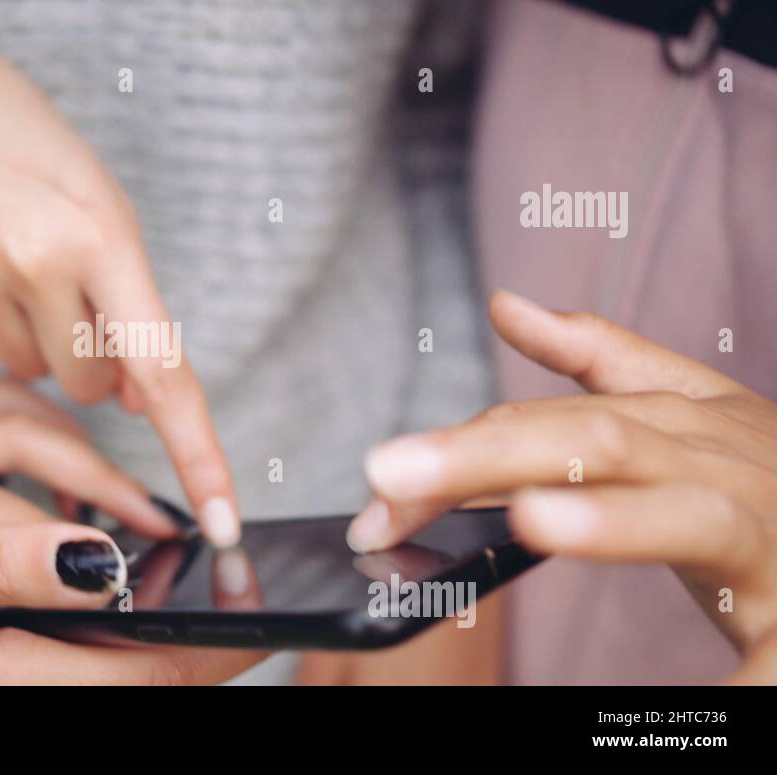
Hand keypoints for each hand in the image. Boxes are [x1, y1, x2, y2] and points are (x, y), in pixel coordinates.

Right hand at [0, 9, 238, 544]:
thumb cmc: (27, 147)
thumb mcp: (101, 204)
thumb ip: (129, 305)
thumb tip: (141, 402)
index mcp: (102, 232)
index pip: (162, 366)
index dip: (198, 452)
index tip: (224, 520)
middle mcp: (34, 255)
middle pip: (90, 385)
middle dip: (91, 355)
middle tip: (66, 283)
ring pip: (29, 374)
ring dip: (34, 336)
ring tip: (12, 256)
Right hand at [0, 519, 263, 683]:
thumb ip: (7, 561)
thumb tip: (107, 559)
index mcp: (8, 679)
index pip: (147, 677)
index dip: (220, 646)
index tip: (271, 608)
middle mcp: (14, 696)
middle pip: (140, 681)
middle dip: (202, 641)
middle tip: (248, 587)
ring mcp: (0, 691)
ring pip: (109, 674)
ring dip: (159, 636)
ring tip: (199, 582)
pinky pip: (71, 663)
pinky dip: (109, 633)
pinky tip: (116, 590)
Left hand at [348, 290, 776, 662]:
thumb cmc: (764, 485)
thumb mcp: (689, 414)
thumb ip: (602, 362)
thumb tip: (509, 305)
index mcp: (688, 422)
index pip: (554, 420)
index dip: (460, 446)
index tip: (377, 480)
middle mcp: (725, 464)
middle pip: (596, 443)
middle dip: (486, 456)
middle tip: (387, 476)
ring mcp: (769, 531)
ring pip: (688, 516)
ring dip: (613, 519)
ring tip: (532, 521)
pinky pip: (770, 650)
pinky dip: (744, 673)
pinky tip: (713, 688)